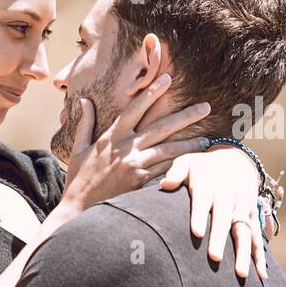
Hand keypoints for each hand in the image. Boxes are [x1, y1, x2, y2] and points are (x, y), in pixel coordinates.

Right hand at [61, 69, 211, 213]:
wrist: (77, 207)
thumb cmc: (78, 178)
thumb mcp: (78, 148)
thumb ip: (85, 123)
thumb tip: (83, 101)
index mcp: (111, 136)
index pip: (135, 109)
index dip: (152, 93)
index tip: (167, 79)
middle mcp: (125, 148)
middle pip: (161, 127)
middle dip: (186, 116)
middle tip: (207, 108)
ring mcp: (134, 165)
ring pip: (169, 150)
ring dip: (190, 144)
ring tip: (207, 140)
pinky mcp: (140, 182)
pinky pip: (165, 170)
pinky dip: (180, 166)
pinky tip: (194, 164)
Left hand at [159, 147, 268, 281]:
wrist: (236, 161)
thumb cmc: (203, 168)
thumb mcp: (188, 163)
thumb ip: (176, 173)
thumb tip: (165, 184)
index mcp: (209, 187)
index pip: (203, 203)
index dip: (200, 217)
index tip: (197, 233)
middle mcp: (228, 198)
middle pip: (224, 221)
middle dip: (220, 240)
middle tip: (214, 259)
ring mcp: (243, 209)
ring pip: (244, 233)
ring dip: (244, 254)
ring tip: (240, 274)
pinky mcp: (253, 217)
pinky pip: (258, 238)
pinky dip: (260, 257)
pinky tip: (261, 276)